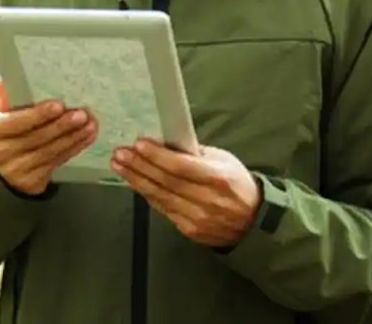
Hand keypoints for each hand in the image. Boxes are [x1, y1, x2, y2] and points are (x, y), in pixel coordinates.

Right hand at [0, 75, 97, 194]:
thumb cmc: (3, 135)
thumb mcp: (0, 115)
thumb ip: (7, 99)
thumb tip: (4, 80)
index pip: (17, 122)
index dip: (38, 115)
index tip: (59, 105)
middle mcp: (1, 152)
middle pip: (36, 138)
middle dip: (62, 126)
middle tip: (82, 114)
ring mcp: (16, 170)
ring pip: (49, 152)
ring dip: (73, 138)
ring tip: (89, 125)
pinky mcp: (31, 182)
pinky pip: (56, 162)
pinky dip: (73, 149)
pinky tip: (85, 138)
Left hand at [111, 138, 260, 247]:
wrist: (252, 221)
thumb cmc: (236, 184)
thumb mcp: (223, 160)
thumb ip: (196, 153)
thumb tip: (166, 142)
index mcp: (218, 178)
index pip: (182, 167)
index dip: (158, 156)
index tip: (139, 144)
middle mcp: (207, 199)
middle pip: (166, 182)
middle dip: (139, 166)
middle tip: (120, 154)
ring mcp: (197, 218)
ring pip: (160, 197)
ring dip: (136, 180)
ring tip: (119, 165)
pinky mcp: (189, 229)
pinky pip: (162, 209)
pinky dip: (146, 194)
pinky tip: (133, 182)